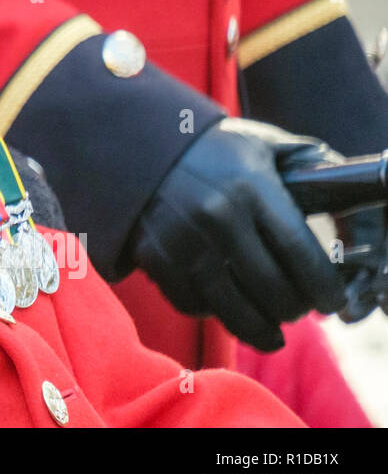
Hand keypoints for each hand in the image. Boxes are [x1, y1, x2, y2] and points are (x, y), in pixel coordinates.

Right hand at [125, 117, 346, 350]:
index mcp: (250, 187)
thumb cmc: (207, 146)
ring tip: (271, 333)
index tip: (330, 301)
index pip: (300, 252)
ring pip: (233, 309)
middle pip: (272, 289)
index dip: (322, 286)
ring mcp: (183, 240)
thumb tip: (340, 180)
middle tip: (296, 309)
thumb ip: (302, 161)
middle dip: (293, 309)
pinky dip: (212, 312)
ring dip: (258, 328)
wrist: (134, 140)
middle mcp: (218, 217)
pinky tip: (223, 306)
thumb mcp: (257, 142)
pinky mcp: (154, 256)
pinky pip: (192, 303)